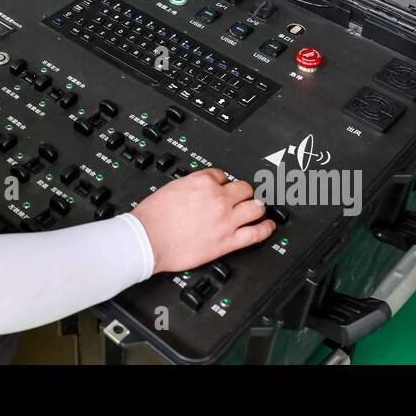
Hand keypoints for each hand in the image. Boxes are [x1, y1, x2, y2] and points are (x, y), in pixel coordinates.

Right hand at [131, 170, 274, 273]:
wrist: (147, 239)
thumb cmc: (153, 217)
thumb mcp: (171, 188)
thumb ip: (190, 187)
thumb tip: (198, 190)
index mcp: (201, 181)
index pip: (222, 175)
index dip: (223, 182)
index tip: (223, 187)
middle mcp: (217, 198)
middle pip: (244, 188)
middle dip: (244, 192)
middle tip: (244, 196)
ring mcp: (226, 219)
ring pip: (255, 207)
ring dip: (257, 207)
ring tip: (259, 209)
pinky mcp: (227, 241)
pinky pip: (256, 233)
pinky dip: (266, 229)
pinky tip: (268, 227)